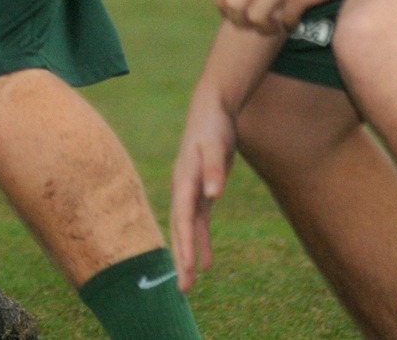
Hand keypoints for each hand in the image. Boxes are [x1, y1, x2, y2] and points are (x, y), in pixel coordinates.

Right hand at [171, 93, 237, 289]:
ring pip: (187, 228)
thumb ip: (213, 169)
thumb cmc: (213, 126)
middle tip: (184, 288)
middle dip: (181, 257)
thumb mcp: (216, 144)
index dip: (186, 242)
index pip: (184, 217)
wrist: (210, 109)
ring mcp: (190, 190)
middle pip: (180, 228)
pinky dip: (201, 241)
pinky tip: (206, 261)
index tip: (188, 267)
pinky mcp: (200, 190)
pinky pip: (198, 221)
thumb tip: (212, 194)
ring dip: (188, 253)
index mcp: (184, 179)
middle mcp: (183, 188)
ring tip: (190, 283)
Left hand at [213, 0, 369, 33]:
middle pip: (233, 3)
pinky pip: (284, 19)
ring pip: (254, 16)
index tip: (232, 12)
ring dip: (263, 28)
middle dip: (239, 20)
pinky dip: (287, 26)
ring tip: (273, 27)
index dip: (222, 2)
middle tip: (252, 24)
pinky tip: (293, 22)